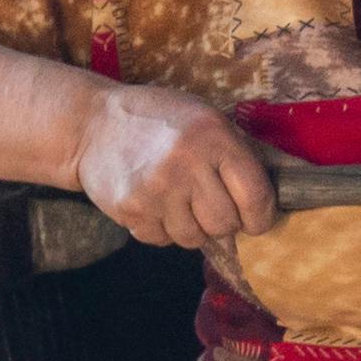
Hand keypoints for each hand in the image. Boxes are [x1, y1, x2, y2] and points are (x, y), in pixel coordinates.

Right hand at [75, 83, 280, 248]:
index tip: (254, 220)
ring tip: (177, 200)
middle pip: (224, 224)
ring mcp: (157, 188)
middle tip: (208, 205)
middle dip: (222, 222)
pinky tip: (153, 203)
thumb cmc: (160, 121)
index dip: (260, 217)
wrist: (92, 125)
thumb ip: (236, 155)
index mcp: (213, 137)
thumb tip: (267, 204)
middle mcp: (187, 162)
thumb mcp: (205, 119)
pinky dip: (162, 229)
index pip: (255, 196)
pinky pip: (162, 240)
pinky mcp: (131, 208)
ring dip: (190, 228)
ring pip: (194, 239)